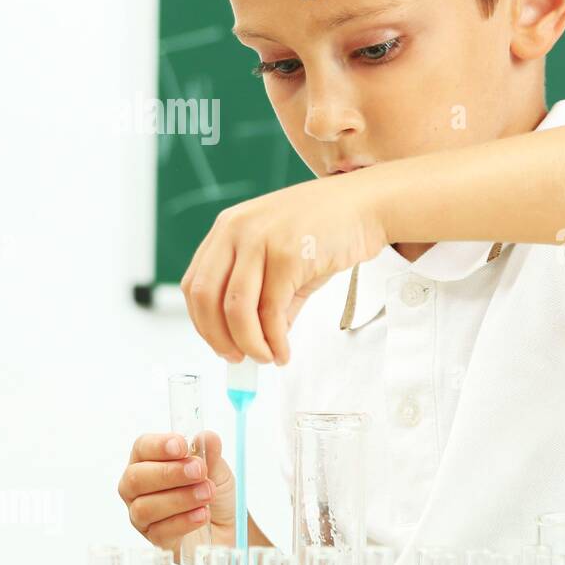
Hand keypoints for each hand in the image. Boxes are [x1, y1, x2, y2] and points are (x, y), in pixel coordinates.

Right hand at [118, 432, 236, 553]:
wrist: (227, 525)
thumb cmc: (214, 493)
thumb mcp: (218, 468)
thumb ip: (210, 453)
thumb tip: (206, 437)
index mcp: (150, 462)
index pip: (142, 448)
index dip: (159, 446)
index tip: (181, 446)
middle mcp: (138, 488)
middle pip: (135, 478)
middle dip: (169, 473)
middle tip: (199, 472)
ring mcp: (142, 515)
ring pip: (145, 507)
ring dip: (180, 498)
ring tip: (207, 494)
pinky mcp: (155, 539)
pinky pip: (160, 531)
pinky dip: (184, 521)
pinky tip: (203, 514)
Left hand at [180, 170, 392, 363]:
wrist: (368, 205)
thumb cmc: (329, 227)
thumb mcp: (285, 259)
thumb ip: (267, 297)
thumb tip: (259, 340)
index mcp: (228, 228)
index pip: (195, 284)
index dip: (204, 322)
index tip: (221, 344)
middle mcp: (237, 231)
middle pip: (206, 298)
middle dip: (219, 338)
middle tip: (238, 360)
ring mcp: (261, 241)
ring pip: (237, 309)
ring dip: (250, 344)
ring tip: (266, 358)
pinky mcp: (288, 256)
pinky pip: (272, 312)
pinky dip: (275, 340)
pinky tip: (283, 351)